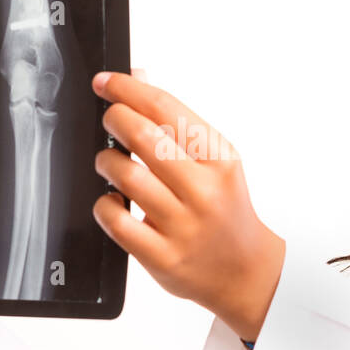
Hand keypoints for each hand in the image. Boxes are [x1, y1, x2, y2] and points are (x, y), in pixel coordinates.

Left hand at [90, 71, 284, 341]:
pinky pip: (115, 221)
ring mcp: (183, 226)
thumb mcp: (215, 162)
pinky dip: (104, 205)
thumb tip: (137, 78)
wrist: (245, 271)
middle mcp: (204, 191)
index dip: (129, 89)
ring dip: (106, 162)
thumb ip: (177, 123)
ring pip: (125, 176)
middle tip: (109, 120)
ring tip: (110, 164)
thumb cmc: (225, 209)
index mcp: (220, 160)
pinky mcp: (162, 257)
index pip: (167, 109)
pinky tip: (113, 201)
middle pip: (143, 136)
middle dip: (114, 119)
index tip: (106, 82)